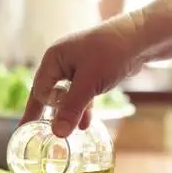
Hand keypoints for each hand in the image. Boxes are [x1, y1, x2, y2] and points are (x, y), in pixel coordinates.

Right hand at [23, 11, 146, 136]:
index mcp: (53, 59)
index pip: (40, 89)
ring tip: (64, 134)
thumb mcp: (89, 83)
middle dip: (45, 113)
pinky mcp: (91, 72)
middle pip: (48, 92)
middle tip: (32, 133)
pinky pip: (80, 94)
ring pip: (65, 95)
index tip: (49, 125)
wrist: (139, 38)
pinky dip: (81, 108)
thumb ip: (72, 108)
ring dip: (67, 113)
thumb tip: (58, 133)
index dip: (44, 108)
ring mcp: (76, 67)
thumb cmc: (110, 53)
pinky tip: (84, 124)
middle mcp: (61, 62)